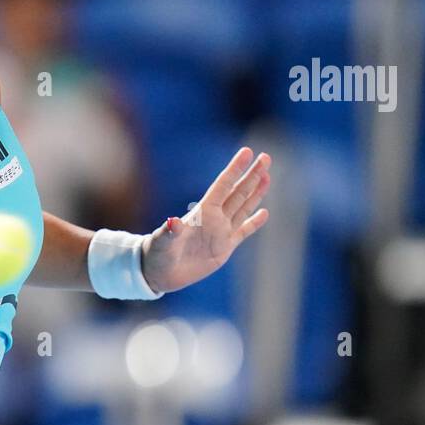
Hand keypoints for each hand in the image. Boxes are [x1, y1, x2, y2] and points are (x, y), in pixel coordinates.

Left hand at [140, 147, 271, 294]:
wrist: (159, 273)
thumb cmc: (156, 254)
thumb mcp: (161, 242)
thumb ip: (169, 232)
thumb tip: (172, 222)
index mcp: (201, 213)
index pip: (223, 185)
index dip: (235, 169)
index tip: (247, 152)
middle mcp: (214, 218)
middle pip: (238, 192)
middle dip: (252, 175)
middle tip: (266, 157)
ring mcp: (220, 232)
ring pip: (243, 207)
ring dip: (256, 192)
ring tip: (267, 176)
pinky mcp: (224, 248)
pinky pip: (243, 232)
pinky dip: (254, 223)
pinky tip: (264, 213)